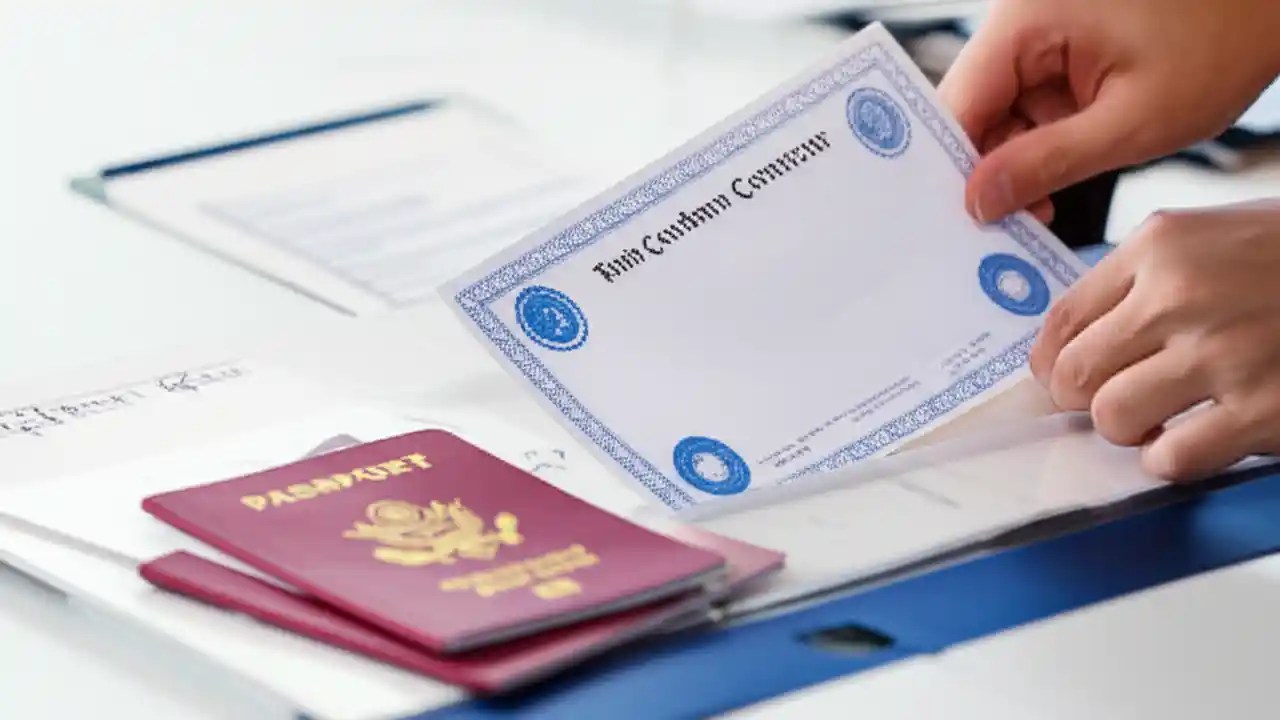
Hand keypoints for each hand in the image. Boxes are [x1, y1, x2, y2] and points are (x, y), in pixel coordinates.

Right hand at [939, 0, 1279, 223]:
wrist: (1271, 1)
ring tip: (1041, 207)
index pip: (957, 102)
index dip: (953, 166)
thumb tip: (978, 201)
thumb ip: (1047, 165)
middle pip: (972, 107)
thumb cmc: (1224, 41)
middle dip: (988, 169)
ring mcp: (1038, 27)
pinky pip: (1026, 99)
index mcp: (1026, 18)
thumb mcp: (1134, 122)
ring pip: (998, 109)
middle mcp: (1021, 15)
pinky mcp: (1058, 41)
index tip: (960, 221)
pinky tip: (1056, 176)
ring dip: (1016, 160)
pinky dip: (1039, 140)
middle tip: (1005, 228)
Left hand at [1030, 200, 1279, 479]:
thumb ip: (1139, 280)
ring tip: (1163, 417)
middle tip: (1114, 400)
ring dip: (1130, 429)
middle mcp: (1182, 295)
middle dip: (1084, 399)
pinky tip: (1200, 439)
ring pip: (1112, 417)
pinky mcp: (1264, 409)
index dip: (1050, 364)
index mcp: (1160, 245)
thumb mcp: (1212, 237)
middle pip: (1073, 375)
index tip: (1059, 379)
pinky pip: (1170, 458)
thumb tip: (1069, 342)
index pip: (1060, 321)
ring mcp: (1223, 353)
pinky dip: (1174, 459)